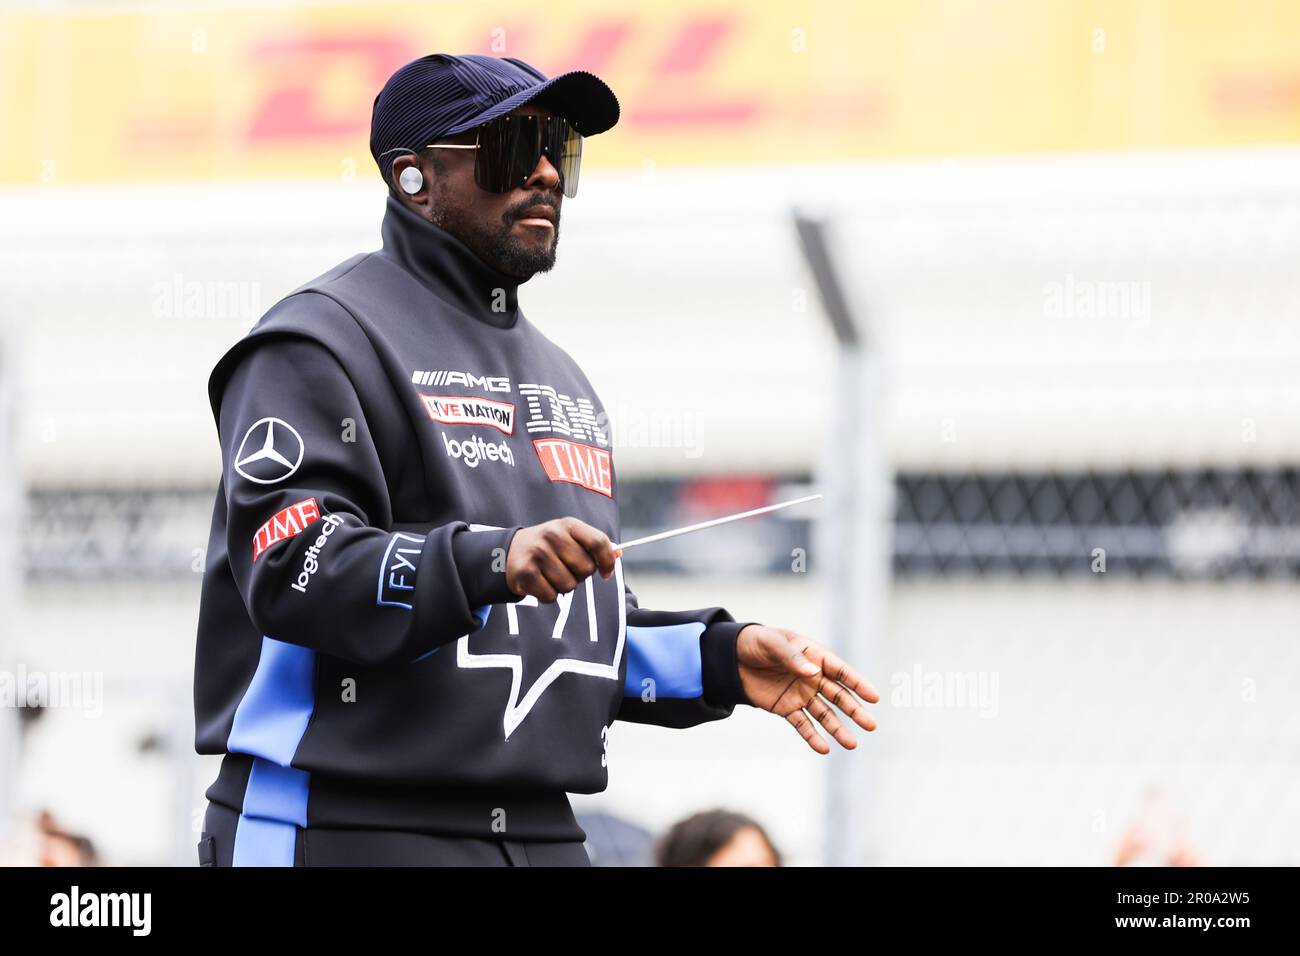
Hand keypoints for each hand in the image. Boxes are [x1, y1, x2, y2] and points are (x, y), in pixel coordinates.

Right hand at [505, 517, 618, 602]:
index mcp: (568, 524)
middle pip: (586, 569)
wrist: (508, 552)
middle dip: (580, 575)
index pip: (598, 542)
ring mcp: (537, 553)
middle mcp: (552, 535)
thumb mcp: (569, 537)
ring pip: (570, 585)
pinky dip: (548, 595)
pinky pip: (552, 596)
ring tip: (550, 575)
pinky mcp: (526, 573)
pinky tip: (539, 583)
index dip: (607, 561)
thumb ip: (593, 545)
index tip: (606, 573)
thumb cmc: (548, 547)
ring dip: (563, 586)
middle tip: (565, 569)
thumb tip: (618, 554)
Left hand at [735, 624, 878, 753]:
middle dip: (854, 710)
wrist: (731, 658)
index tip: (874, 697)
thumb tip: (814, 672)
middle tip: (871, 725)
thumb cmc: (756, 643)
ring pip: (824, 714)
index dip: (857, 683)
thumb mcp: (772, 644)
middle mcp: (812, 677)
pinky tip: (824, 749)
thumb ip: (792, 658)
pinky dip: (812, 737)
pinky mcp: (786, 708)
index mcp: (813, 656)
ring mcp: (801, 694)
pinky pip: (802, 724)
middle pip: (838, 696)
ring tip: (852, 744)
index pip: (840, 671)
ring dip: (838, 729)